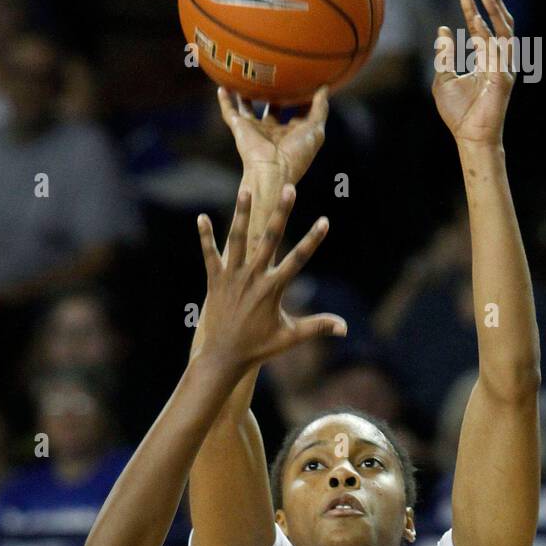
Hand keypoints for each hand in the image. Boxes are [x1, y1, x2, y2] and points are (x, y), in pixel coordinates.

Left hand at [196, 184, 345, 377]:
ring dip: (241, 214)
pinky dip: (205, 238)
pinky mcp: (215, 281)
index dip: (312, 240)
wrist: (224, 358)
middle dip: (280, 213)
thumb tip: (345, 327)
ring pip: (237, 239)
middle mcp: (252, 278)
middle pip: (269, 239)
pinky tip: (200, 217)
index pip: (298, 259)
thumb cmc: (259, 347)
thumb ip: (317, 327)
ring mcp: (232, 277)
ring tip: (245, 189)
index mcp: (272, 289)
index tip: (325, 220)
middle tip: (289, 188)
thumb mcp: (290, 337)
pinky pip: (209, 255)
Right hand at [218, 85, 328, 184]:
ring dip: (246, 95)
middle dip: (275, 94)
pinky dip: (224, 101)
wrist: (272, 171)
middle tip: (277, 75)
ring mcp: (255, 129)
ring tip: (245, 77)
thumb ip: (320, 108)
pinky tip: (221, 87)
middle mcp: (272, 131)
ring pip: (248, 108)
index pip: (297, 113)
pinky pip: (229, 112)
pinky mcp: (240, 129)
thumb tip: (324, 88)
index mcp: (290, 134)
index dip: (302, 98)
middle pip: (272, 109)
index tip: (307, 81)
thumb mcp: (315, 130)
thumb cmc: (296, 155)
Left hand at [432, 0, 515, 146]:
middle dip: (493, 1)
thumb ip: (445, 55)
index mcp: (486, 59)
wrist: (468, 136)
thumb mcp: (444, 79)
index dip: (473, 9)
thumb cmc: (458, 112)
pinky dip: (485, 34)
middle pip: (500, 23)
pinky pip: (496, 49)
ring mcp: (503, 67)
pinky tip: (475, 20)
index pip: (481, 27)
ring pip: (503, 30)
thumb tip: (442, 30)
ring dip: (494, 10)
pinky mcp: (503, 77)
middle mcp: (498, 59)